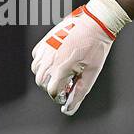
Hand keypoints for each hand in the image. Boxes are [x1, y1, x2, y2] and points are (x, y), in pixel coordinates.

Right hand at [30, 0, 129, 114]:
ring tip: (63, 72)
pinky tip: (56, 62)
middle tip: (68, 82)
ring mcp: (44, 49)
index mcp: (61, 68)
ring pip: (37, 72)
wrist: (95, 23)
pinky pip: (36, 59)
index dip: (60, 96)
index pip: (52, 92)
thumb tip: (68, 109)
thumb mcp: (91, 73)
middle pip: (42, 83)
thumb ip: (79, 92)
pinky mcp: (44, 42)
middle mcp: (49, 59)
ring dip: (47, 76)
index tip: (69, 93)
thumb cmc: (96, 48)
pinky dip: (43, 64)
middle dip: (53, 87)